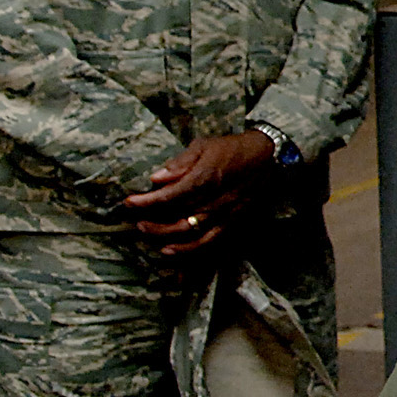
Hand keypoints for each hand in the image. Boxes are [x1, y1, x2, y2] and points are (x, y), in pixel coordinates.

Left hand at [124, 130, 274, 259]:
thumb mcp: (203, 145)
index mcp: (205, 178)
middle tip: (139, 223)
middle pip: (179, 221)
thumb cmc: (232, 148)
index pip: (170, 196)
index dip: (147, 202)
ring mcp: (226, 214)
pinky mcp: (234, 222)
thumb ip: (180, 163)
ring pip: (194, 236)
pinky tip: (174, 251)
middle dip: (155, 225)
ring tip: (153, 239)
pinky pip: (212, 242)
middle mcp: (215, 201)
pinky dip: (192, 251)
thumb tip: (156, 178)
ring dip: (170, 240)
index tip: (129, 203)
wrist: (268, 156)